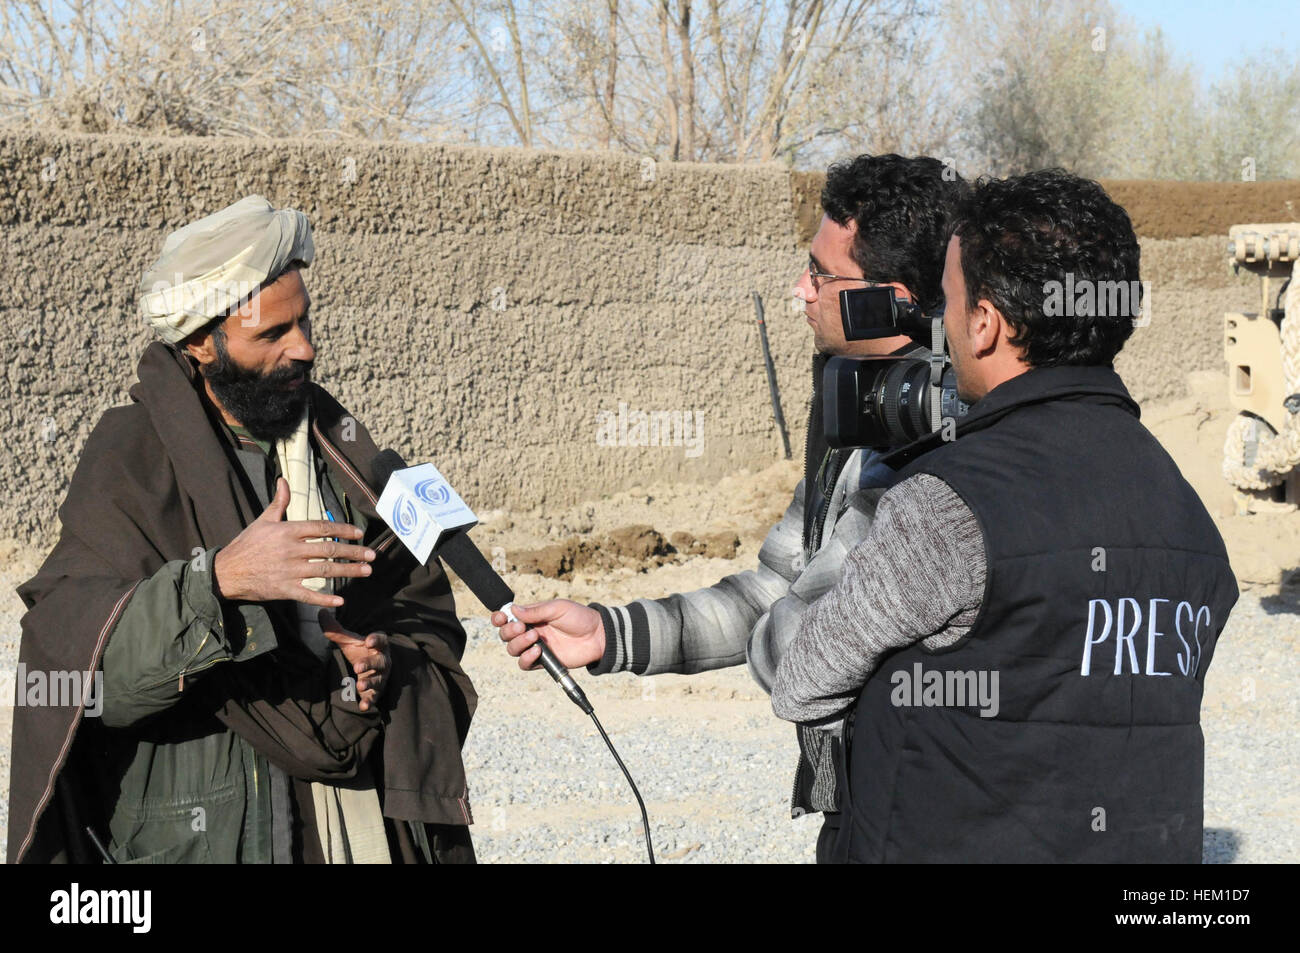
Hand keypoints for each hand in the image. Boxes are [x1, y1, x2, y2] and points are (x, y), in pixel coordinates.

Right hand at [213, 477, 374, 606]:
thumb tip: (283, 480)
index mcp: (287, 531)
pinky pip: (307, 594)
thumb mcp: (263, 520)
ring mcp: (288, 571)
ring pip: (324, 570)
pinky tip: (341, 600)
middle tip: (372, 555)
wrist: (226, 571)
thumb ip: (279, 502)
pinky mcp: (283, 589)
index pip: (322, 527)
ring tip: (366, 571)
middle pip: (329, 549)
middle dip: (353, 552)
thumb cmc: (247, 544)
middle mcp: (291, 550)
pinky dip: (324, 598)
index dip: (343, 529)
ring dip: (348, 571)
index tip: (360, 533)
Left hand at [319, 609, 389, 711]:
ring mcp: (381, 676)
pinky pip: (375, 696)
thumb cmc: (361, 651)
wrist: (371, 669)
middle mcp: (383, 661)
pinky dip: (370, 701)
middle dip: (369, 664)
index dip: (376, 640)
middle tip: (357, 666)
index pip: (382, 640)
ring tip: (359, 685)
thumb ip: (335, 629)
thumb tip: (320, 612)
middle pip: (380, 662)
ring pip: (379, 680)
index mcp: (379, 646)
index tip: (368, 640)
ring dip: (370, 682)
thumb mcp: (348, 641)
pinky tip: (363, 706)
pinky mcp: (377, 690)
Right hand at [492, 600, 604, 671]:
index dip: (499, 618)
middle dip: (508, 631)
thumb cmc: (579, 617)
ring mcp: (535, 647)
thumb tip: (513, 610)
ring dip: (518, 644)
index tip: (500, 618)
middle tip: (522, 627)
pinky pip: (524, 664)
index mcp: (531, 616)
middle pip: (505, 635)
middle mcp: (530, 632)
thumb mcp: (557, 608)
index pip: (508, 617)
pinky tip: (538, 651)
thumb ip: (535, 611)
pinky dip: (526, 658)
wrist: (597, 636)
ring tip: (534, 637)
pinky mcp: (543, 661)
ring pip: (512, 650)